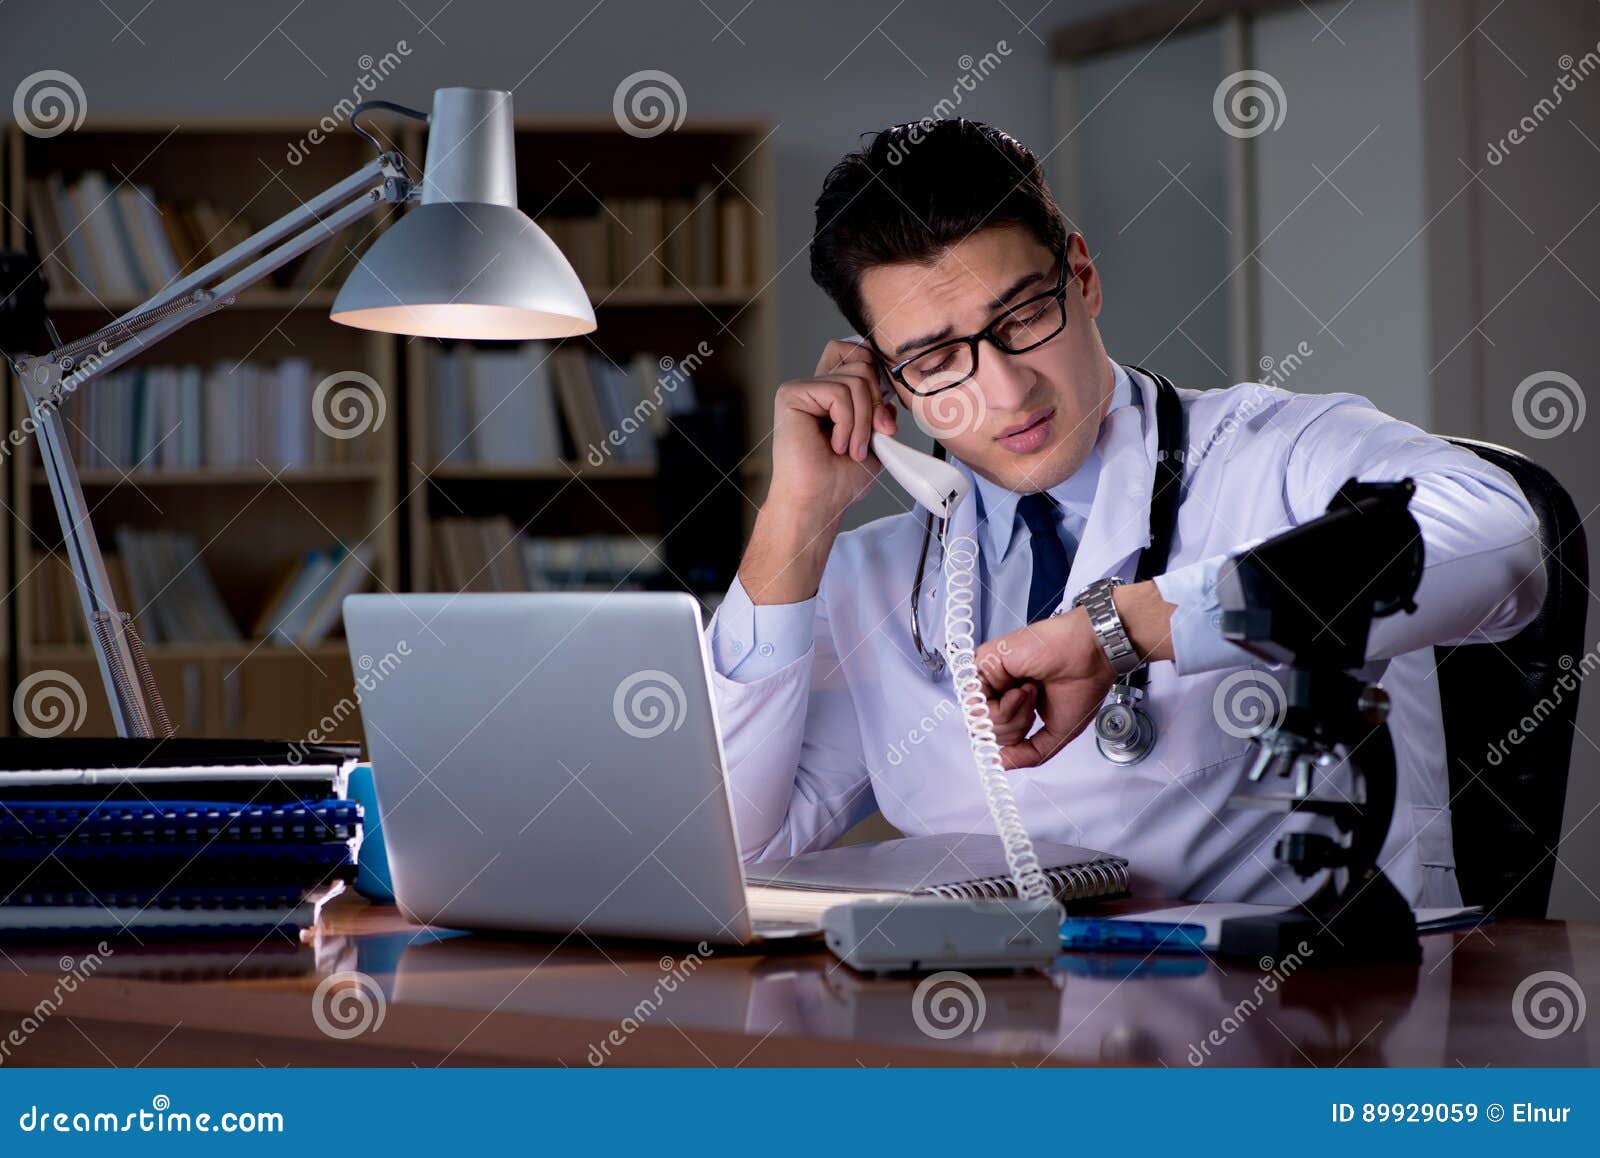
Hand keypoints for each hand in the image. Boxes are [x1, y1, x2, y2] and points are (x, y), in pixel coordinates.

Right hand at [766, 339, 897, 519]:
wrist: (817, 503)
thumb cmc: (838, 482)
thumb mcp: (873, 441)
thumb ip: (879, 412)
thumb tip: (887, 395)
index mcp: (831, 395)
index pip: (859, 355)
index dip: (878, 378)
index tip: (882, 418)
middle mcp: (815, 387)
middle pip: (862, 363)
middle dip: (876, 403)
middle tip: (872, 436)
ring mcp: (802, 389)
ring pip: (855, 380)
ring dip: (863, 422)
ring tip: (850, 449)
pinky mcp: (792, 395)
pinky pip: (838, 393)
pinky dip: (847, 423)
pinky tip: (835, 445)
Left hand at [977, 582, 1176, 768]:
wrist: (1091, 655)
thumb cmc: (1082, 682)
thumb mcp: (1056, 733)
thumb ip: (1028, 753)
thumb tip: (1002, 764)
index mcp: (1013, 700)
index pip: (992, 733)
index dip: (1012, 739)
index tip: (1027, 731)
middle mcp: (999, 687)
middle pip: (983, 731)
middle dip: (1014, 729)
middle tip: (1034, 706)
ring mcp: (990, 674)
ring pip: (978, 720)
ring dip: (1012, 716)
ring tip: (1032, 693)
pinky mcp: (984, 661)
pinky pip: (978, 703)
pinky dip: (1007, 705)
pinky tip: (1025, 688)